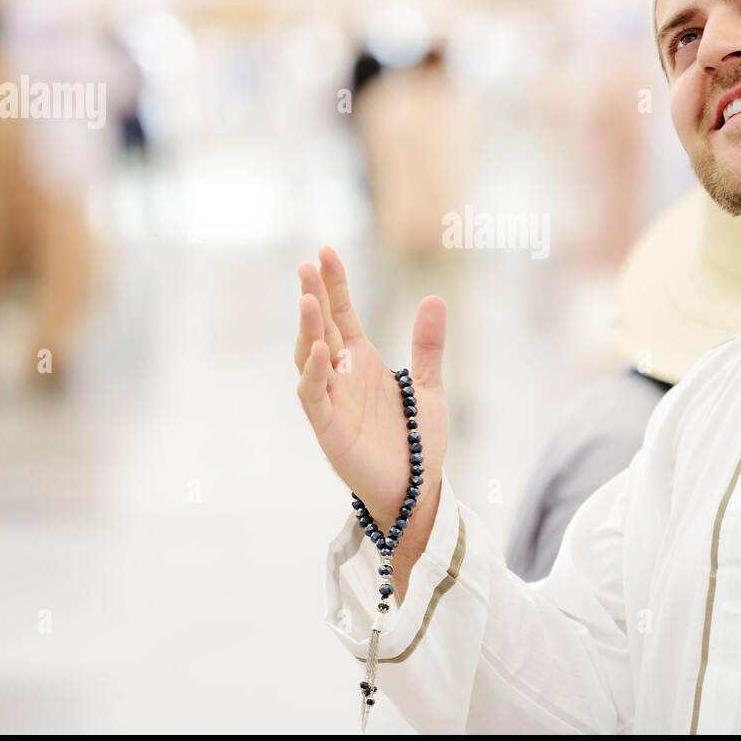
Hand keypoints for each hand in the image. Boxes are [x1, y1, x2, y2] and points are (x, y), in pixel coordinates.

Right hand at [294, 246, 448, 533]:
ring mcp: (332, 401)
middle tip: (306, 266)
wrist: (418, 489)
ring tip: (308, 301)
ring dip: (308, 331)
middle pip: (320, 330)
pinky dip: (314, 374)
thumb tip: (434, 297)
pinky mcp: (328, 429)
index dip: (333, 284)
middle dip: (313, 298)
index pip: (342, 315)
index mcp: (362, 362)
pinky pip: (314, 397)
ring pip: (309, 359)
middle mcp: (342, 377)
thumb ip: (428, 345)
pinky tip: (320, 351)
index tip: (324, 251)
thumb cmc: (418, 441)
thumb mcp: (429, 386)